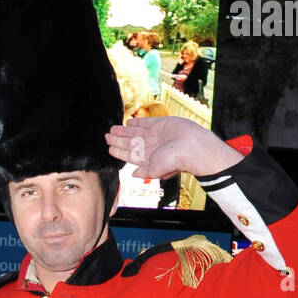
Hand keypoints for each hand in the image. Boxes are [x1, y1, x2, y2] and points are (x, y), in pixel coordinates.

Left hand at [106, 117, 240, 179]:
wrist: (191, 146)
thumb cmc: (175, 161)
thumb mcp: (156, 170)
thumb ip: (144, 172)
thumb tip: (133, 175)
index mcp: (147, 158)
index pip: (128, 155)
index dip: (118, 151)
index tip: (109, 148)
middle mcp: (149, 147)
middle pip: (129, 143)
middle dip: (117, 140)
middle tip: (106, 136)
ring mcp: (154, 135)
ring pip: (134, 132)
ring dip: (123, 131)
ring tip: (112, 129)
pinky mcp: (160, 124)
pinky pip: (145, 123)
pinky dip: (136, 123)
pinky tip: (128, 122)